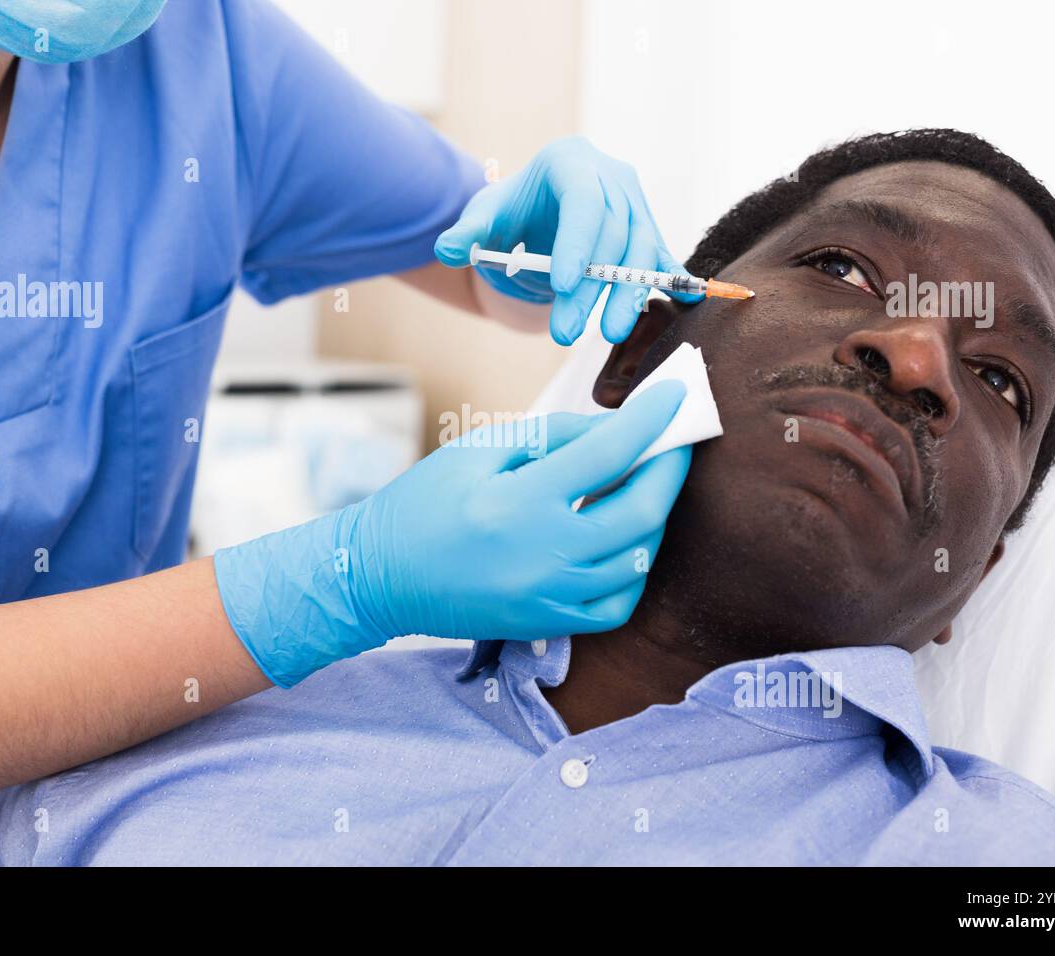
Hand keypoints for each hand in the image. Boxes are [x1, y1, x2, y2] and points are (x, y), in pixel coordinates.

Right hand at [214, 380, 691, 685]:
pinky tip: (627, 543)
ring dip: (654, 518)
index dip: (652, 421)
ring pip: (637, 560)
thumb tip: (615, 425)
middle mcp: (541, 553)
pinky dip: (634, 571)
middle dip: (670, 469)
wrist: (377, 576)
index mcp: (518, 501)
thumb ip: (552, 435)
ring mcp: (547, 596)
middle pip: (639, 512)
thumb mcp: (478, 449)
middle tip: (677, 442)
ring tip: (646, 486)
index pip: (609, 454)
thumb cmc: (422, 502)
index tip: (676, 396)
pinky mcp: (546, 623)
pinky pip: (616, 606)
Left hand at [434, 137, 693, 345]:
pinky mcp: (648, 232)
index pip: (581, 200)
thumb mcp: (484, 219)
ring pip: (642, 248)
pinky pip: (663, 255)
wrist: (539, 216)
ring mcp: (635, 203)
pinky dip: (673, 278)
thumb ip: (465, 234)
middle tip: (566, 331)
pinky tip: (687, 301)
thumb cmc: (513, 213)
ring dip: (629, 294)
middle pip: (611, 232)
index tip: (563, 284)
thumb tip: (446, 249)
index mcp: (570, 161)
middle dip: (591, 286)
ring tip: (607, 332)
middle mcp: (611, 177)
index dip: (577, 242)